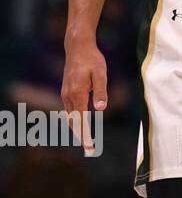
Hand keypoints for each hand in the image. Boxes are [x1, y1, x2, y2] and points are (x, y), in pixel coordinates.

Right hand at [62, 37, 106, 154]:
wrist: (78, 48)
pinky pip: (70, 110)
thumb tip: (99, 110)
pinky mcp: (66, 91)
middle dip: (81, 136)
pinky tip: (80, 124)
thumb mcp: (101, 74)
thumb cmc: (92, 60)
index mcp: (77, 94)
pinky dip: (75, 119)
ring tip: (86, 140)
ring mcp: (65, 94)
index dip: (85, 135)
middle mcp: (68, 96)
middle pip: (74, 122)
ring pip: (70, 116)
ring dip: (78, 129)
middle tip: (90, 149)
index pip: (81, 120)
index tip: (89, 147)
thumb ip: (100, 92)